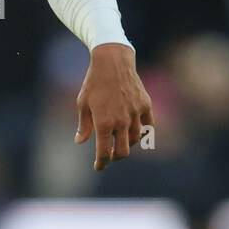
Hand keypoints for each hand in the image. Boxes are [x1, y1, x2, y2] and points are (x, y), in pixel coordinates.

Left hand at [75, 43, 153, 170]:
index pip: (104, 152)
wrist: (112, 62)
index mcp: (103, 123)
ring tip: (120, 142)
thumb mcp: (82, 104)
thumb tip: (80, 141)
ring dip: (127, 145)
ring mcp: (135, 113)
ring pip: (135, 140)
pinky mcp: (145, 105)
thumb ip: (84, 125)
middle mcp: (121, 121)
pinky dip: (143, 133)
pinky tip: (136, 134)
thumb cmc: (93, 83)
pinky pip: (148, 126)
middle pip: (122, 151)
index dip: (101, 163)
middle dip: (115, 157)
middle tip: (110, 155)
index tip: (99, 167)